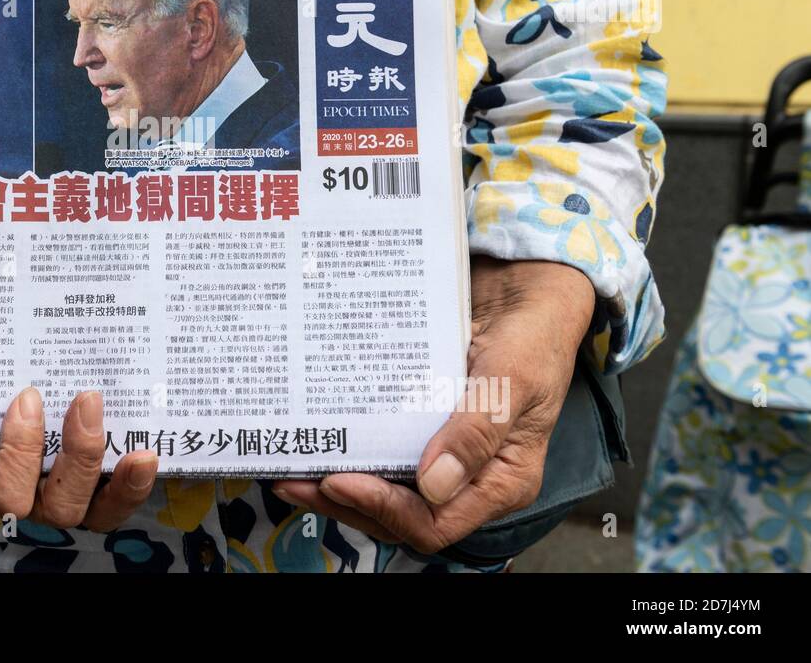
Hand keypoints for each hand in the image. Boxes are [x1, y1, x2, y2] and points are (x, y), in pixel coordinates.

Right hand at [0, 387, 158, 531]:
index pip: (3, 495)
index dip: (19, 453)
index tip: (28, 397)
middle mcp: (26, 499)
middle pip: (58, 506)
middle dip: (79, 457)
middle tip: (88, 400)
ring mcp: (62, 498)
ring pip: (94, 514)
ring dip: (120, 483)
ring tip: (141, 454)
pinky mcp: (93, 492)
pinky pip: (115, 501)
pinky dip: (134, 485)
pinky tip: (148, 458)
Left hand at [273, 257, 592, 552]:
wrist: (523, 295)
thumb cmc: (531, 338)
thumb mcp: (512, 382)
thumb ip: (476, 434)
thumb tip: (433, 486)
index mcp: (500, 481)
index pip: (435, 524)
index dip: (384, 510)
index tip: (339, 480)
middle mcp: (468, 477)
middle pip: (399, 515)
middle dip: (345, 502)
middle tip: (291, 479)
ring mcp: (442, 454)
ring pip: (384, 488)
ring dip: (337, 484)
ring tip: (287, 467)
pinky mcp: (419, 427)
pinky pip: (382, 450)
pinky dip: (348, 449)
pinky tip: (315, 434)